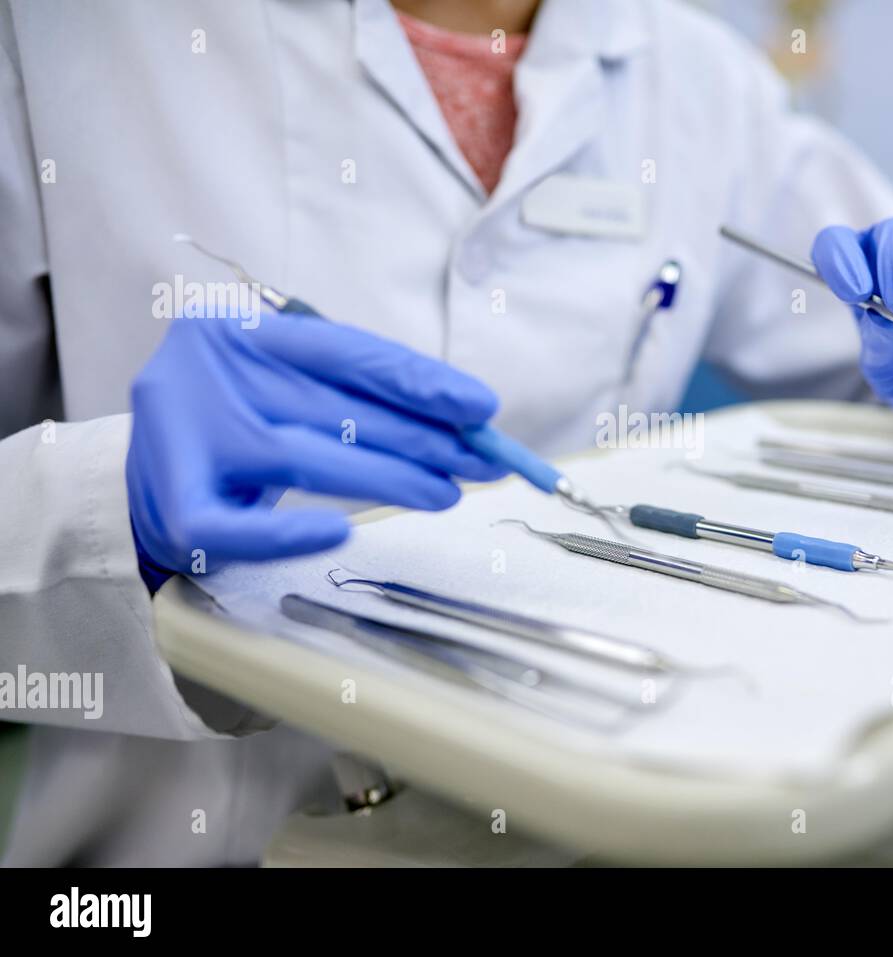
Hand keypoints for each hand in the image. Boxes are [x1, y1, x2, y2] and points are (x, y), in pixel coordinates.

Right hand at [127, 311, 505, 580]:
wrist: (137, 476)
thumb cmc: (234, 422)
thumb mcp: (284, 383)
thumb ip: (357, 391)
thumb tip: (462, 418)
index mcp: (236, 328)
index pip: (347, 353)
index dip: (421, 382)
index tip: (482, 408)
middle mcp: (208, 374)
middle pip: (337, 409)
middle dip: (424, 439)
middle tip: (484, 461)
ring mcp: (184, 440)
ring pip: (306, 460)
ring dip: (389, 480)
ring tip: (447, 492)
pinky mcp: (174, 508)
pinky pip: (242, 530)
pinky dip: (292, 534)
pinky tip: (342, 534)